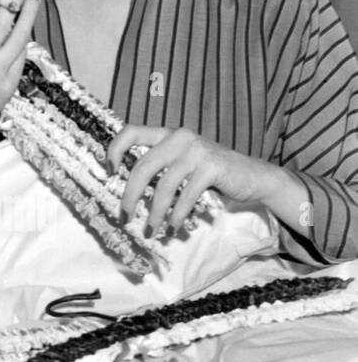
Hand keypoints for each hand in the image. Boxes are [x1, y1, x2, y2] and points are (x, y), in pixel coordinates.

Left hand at [107, 125, 289, 236]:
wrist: (252, 176)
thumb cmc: (209, 173)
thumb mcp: (181, 163)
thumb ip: (159, 166)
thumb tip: (127, 190)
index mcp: (166, 134)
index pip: (132, 131)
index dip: (115, 148)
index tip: (109, 170)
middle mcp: (179, 137)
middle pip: (143, 166)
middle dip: (130, 194)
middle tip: (125, 216)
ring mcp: (196, 150)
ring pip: (164, 186)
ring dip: (154, 212)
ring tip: (151, 229)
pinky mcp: (212, 167)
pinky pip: (186, 196)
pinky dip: (176, 215)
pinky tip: (172, 227)